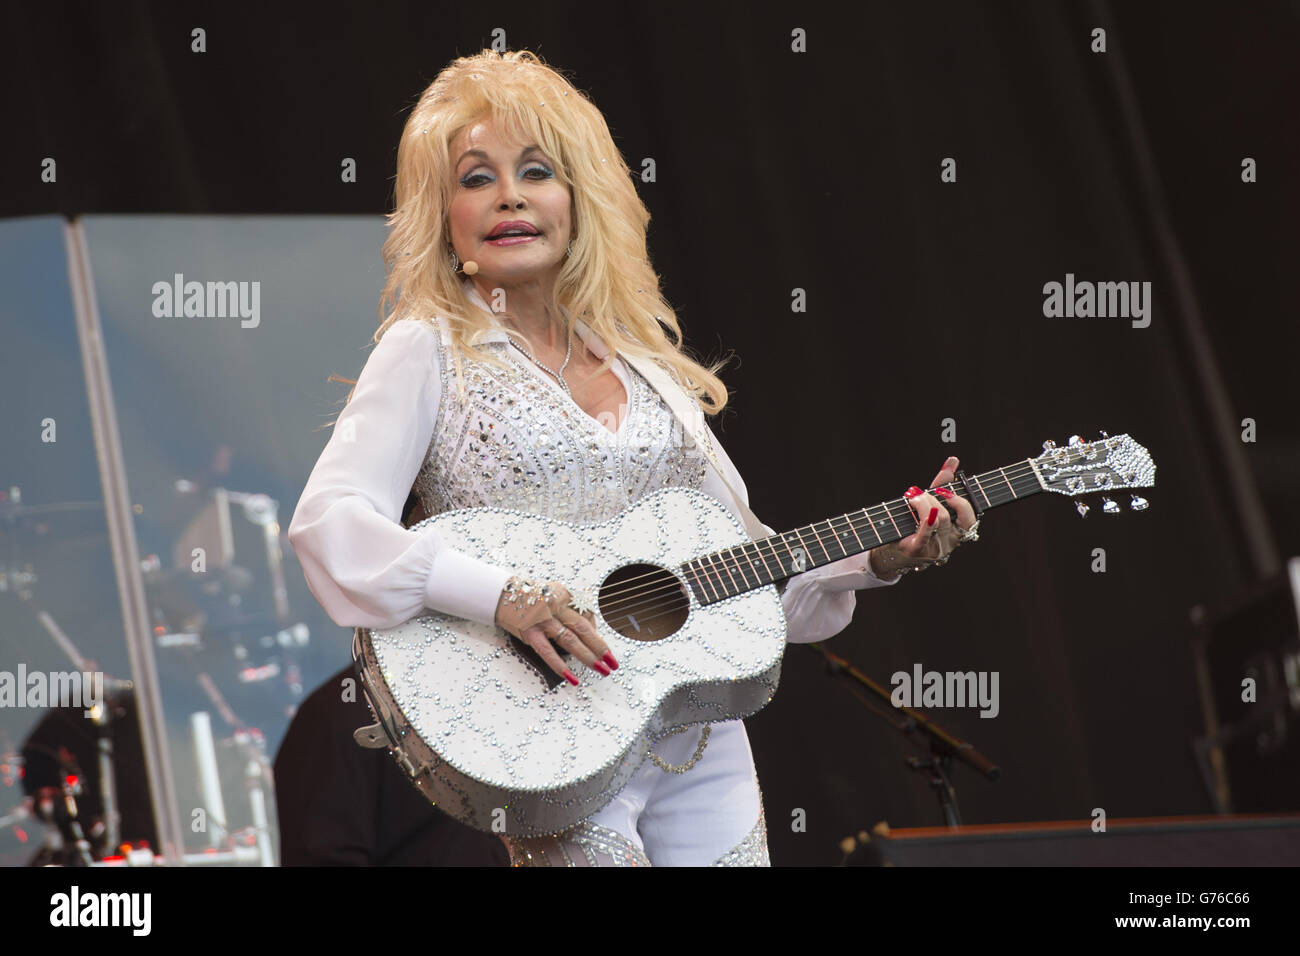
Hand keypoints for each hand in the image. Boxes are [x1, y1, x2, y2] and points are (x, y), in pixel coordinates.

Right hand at [494, 577, 617, 684]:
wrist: (499, 593)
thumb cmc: (529, 597)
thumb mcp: (553, 594)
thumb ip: (569, 609)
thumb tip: (588, 631)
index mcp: (564, 594)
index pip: (588, 614)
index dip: (597, 631)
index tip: (603, 646)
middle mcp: (556, 605)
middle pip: (584, 629)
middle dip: (601, 647)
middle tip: (613, 662)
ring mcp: (543, 619)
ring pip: (570, 641)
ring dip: (588, 657)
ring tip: (601, 670)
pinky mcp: (530, 632)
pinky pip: (548, 652)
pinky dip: (561, 666)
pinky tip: (572, 677)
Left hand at [868, 456, 978, 578]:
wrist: (889, 551)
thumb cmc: (911, 526)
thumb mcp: (929, 504)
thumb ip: (942, 484)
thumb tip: (953, 460)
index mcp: (955, 533)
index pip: (970, 519)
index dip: (961, 502)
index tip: (944, 491)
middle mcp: (949, 543)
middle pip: (950, 515)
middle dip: (934, 498)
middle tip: (920, 493)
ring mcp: (934, 549)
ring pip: (939, 519)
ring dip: (923, 501)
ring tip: (912, 498)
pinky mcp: (918, 550)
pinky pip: (926, 530)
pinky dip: (922, 513)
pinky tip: (914, 502)